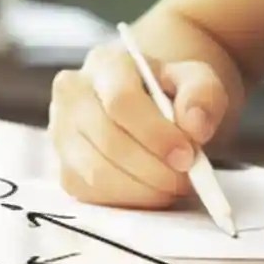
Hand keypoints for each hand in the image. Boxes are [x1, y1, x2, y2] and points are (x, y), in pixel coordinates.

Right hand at [48, 37, 228, 208]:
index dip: (156, 135)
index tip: (187, 156)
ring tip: (170, 184)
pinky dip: (127, 199)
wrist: (144, 104)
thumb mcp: (196, 80)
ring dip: (143, 189)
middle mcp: (72, 93)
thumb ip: (203, 94)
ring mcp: (61, 132)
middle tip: (185, 178)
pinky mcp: (64, 167)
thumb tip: (195, 125)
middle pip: (108, 141)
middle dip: (154, 169)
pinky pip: (92, 193)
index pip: (121, 102)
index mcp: (105, 64)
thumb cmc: (168, 92)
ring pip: (97, 173)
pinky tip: (149, 189)